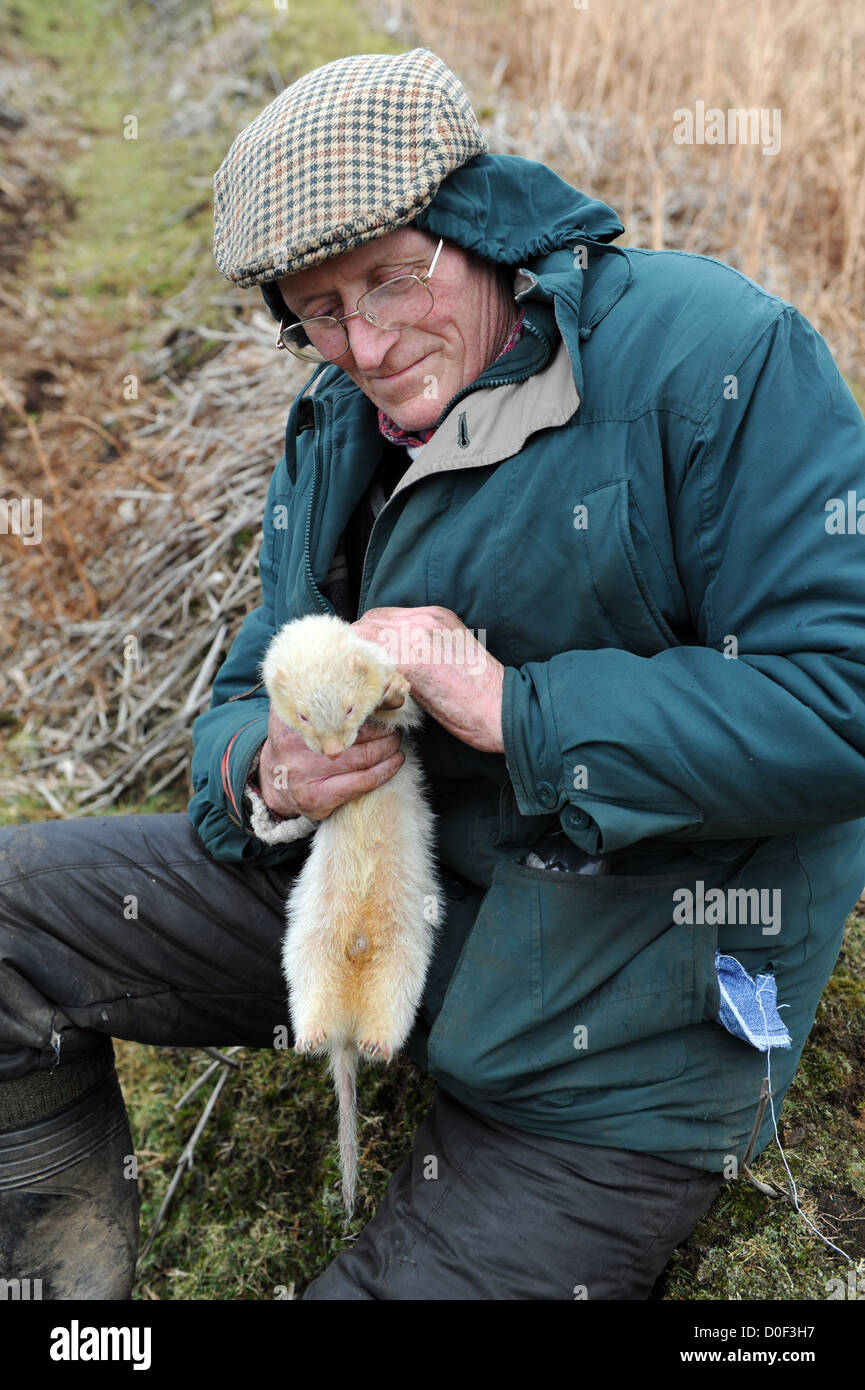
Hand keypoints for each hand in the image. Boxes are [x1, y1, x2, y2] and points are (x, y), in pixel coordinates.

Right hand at [258, 706, 404, 819]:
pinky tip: (395, 761)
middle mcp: (294, 745)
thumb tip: (367, 672)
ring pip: (363, 757)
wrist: (274, 781)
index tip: (386, 696)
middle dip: (383, 728)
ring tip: (396, 741)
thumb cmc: (298, 740)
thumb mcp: (303, 713)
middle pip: (354, 731)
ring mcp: (304, 774)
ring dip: (388, 748)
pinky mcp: (316, 798)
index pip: (337, 705)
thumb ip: (325, 694)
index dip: (368, 701)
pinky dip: (385, 771)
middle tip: (395, 725)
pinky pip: (362, 783)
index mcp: (292, 717)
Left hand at [351, 605, 504, 754]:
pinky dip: (369, 677)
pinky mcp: (413, 660)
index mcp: (435, 614)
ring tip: (367, 685)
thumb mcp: (452, 653)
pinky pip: (373, 662)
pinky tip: (376, 696)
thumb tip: (389, 659)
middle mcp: (424, 618)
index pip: (382, 616)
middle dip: (362, 648)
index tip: (370, 660)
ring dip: (362, 662)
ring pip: (366, 639)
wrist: (500, 710)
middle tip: (363, 674)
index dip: (371, 638)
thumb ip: (422, 646)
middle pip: (370, 622)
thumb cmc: (479, 692)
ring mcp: (417, 636)